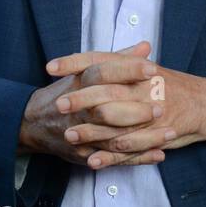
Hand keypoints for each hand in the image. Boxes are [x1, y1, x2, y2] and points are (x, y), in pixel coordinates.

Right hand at [20, 41, 165, 167]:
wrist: (35, 122)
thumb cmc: (67, 92)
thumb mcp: (86, 71)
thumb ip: (118, 59)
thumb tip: (146, 46)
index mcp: (79, 83)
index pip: (103, 72)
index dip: (127, 70)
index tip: (152, 68)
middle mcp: (78, 109)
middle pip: (107, 110)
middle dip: (136, 110)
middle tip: (162, 106)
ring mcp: (81, 134)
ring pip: (114, 139)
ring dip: (144, 139)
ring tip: (170, 134)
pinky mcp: (85, 154)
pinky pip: (114, 159)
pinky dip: (138, 159)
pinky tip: (159, 154)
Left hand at [49, 52, 205, 166]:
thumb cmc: (173, 87)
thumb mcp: (148, 70)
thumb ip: (122, 64)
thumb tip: (90, 62)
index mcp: (137, 67)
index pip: (101, 59)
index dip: (75, 62)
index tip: (50, 66)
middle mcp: (143, 86)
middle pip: (107, 90)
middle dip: (81, 99)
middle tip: (57, 105)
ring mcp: (151, 111)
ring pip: (116, 122)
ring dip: (91, 131)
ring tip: (69, 135)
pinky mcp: (157, 134)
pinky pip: (131, 147)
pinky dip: (112, 156)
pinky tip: (93, 161)